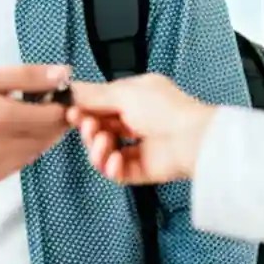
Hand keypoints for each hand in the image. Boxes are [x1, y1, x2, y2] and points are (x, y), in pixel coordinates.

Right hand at [0, 65, 71, 181]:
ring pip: (42, 148)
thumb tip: (65, 74)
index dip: (63, 102)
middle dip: (55, 117)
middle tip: (44, 100)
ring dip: (43, 131)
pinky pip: (26, 159)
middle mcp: (2, 148)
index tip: (59, 91)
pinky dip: (28, 144)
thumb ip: (28, 76)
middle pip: (51, 135)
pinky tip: (13, 130)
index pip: (53, 116)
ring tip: (25, 113)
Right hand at [67, 75, 215, 185]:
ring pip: (105, 152)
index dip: (84, 110)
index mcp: (134, 98)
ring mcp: (139, 147)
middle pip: (99, 130)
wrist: (193, 138)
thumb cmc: (166, 109)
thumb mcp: (124, 93)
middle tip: (88, 127)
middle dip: (88, 130)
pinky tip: (115, 160)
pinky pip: (117, 172)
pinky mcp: (142, 170)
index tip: (71, 112)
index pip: (101, 105)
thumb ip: (95, 95)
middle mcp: (136, 122)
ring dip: (97, 149)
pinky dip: (111, 167)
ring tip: (103, 143)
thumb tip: (71, 91)